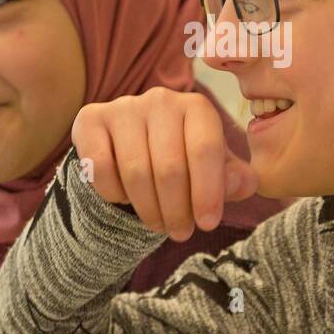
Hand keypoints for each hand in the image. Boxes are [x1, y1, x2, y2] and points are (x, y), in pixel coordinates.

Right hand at [71, 87, 259, 241]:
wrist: (134, 149)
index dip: (208, 192)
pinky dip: (114, 194)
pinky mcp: (91, 119)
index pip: (205, 150)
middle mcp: (161, 100)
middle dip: (177, 210)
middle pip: (170, 167)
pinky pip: (101, 168)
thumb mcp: (217, 172)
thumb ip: (235, 179)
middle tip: (180, 233)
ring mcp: (124, 107)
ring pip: (136, 172)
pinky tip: (125, 199)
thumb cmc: (185, 162)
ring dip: (149, 209)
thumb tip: (242, 183)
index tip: (207, 225)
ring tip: (159, 224)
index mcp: (197, 107)